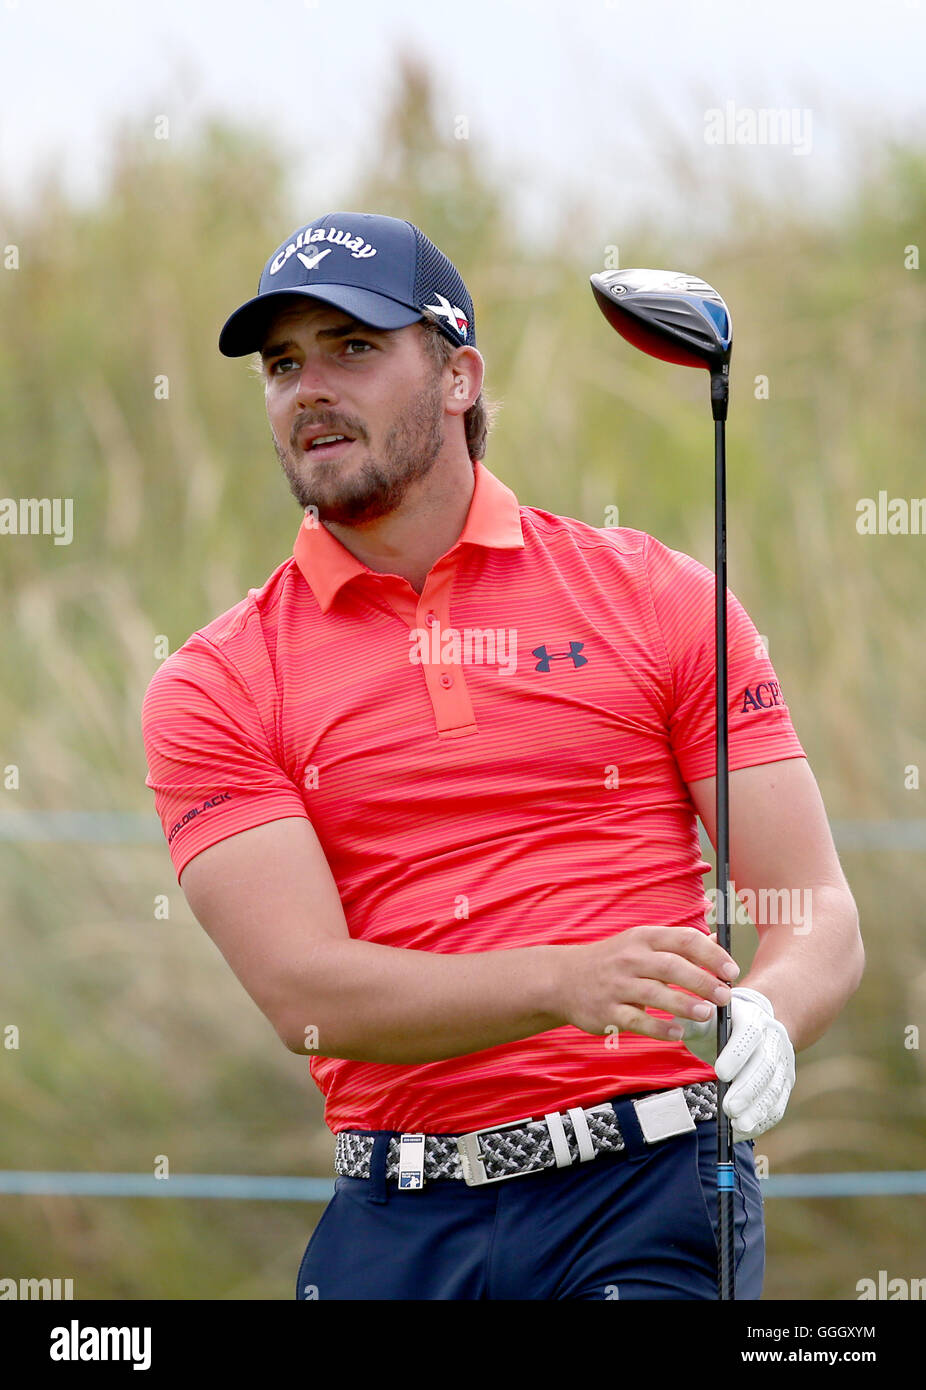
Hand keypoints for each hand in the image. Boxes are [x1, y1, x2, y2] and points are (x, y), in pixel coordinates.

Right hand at [558, 925, 739, 1042]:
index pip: (684, 940)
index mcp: (643, 938)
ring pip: (656, 994)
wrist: (563, 979)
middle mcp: (630, 958)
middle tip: (725, 996)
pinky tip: (679, 1033)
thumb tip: (718, 940)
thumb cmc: (612, 961)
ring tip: (707, 1014)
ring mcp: (617, 985)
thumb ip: (678, 944)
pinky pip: (638, 1020)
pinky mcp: (607, 1011)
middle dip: (703, 981)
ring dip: (685, 1005)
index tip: (731, 970)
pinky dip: (660, 1028)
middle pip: (672, 967)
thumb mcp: (640, 943)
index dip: (711, 954)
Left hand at [668, 985, 795, 1140]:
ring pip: (774, 1087)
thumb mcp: (704, 1018)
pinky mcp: (785, 1081)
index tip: (720, 1073)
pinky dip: (763, 1120)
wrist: (748, 1025)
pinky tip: (744, 1130)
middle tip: (728, 1108)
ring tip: (738, 1125)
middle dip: (747, 1089)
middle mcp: (773, 1037)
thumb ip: (693, 1023)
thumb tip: (678, 1028)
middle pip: (765, 1065)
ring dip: (757, 1109)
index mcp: (753, 1016)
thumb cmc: (718, 1024)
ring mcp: (783, 1060)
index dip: (737, 1054)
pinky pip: (778, 1103)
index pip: (750, 1033)